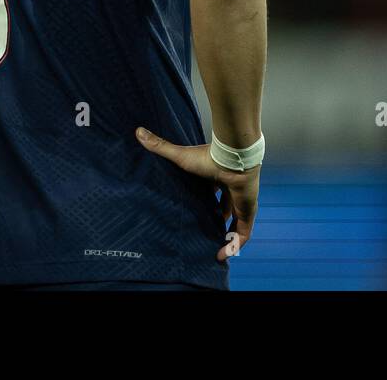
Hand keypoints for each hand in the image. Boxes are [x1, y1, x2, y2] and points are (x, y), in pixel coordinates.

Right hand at [136, 127, 259, 261]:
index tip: (198, 214)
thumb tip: (138, 131)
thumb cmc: (209, 157)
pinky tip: (222, 255)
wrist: (233, 158)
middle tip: (206, 235)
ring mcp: (242, 201)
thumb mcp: (180, 156)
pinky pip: (243, 233)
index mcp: (219, 178)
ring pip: (237, 223)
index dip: (209, 204)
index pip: (216, 193)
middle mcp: (232, 190)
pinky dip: (234, 245)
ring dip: (227, 236)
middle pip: (227, 208)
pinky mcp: (248, 211)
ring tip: (213, 250)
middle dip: (218, 221)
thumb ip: (160, 147)